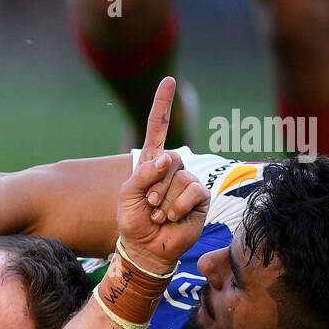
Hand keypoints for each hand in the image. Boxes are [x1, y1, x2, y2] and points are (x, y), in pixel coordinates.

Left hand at [116, 77, 209, 269]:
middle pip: (168, 159)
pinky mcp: (200, 197)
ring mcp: (188, 181)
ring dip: (164, 200)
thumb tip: (166, 158)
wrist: (147, 247)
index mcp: (152, 162)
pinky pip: (192, 191)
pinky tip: (172, 218)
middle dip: (154, 186)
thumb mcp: (128, 195)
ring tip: (159, 214)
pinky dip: (177, 207)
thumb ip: (143, 174)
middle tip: (150, 206)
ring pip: (180, 177)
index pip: (158, 128)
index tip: (169, 80)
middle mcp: (172, 168)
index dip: (163, 105)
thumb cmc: (134, 221)